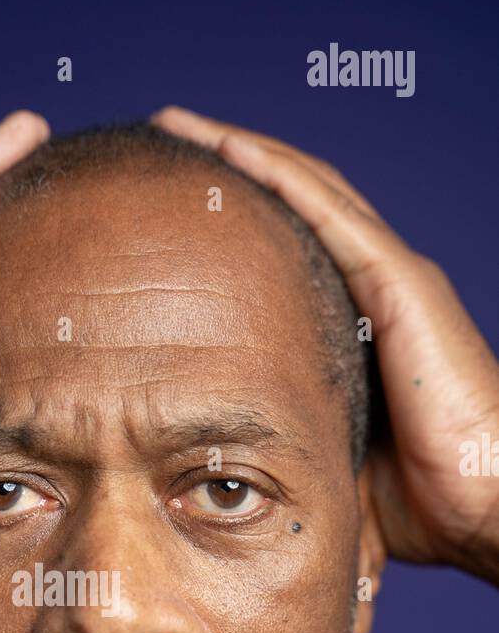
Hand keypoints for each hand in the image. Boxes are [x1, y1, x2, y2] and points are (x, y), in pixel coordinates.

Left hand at [150, 107, 498, 583]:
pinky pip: (332, 216)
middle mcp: (372, 287)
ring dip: (244, 151)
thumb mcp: (321, 461)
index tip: (169, 200)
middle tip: (166, 136)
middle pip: (291, 202)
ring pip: (307, 191)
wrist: (485, 507)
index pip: (283, 245)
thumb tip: (205, 482)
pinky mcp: (403, 287)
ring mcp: (391, 280)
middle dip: (229, 163)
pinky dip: (282, 177)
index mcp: (352, 322)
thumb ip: (274, 447)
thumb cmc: (417, 499)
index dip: (231, 213)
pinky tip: (233, 149)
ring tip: (182, 124)